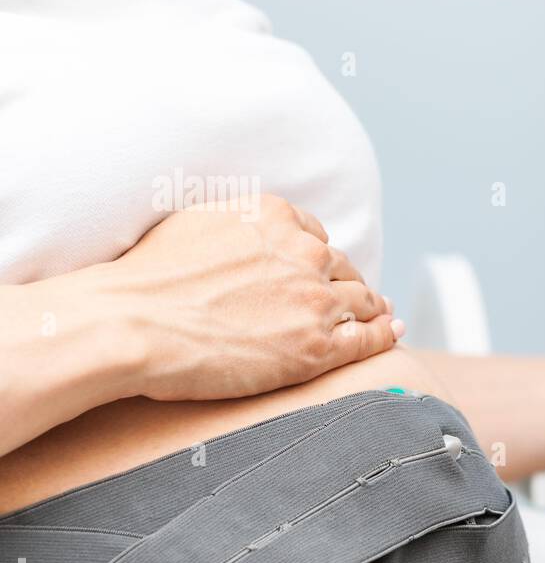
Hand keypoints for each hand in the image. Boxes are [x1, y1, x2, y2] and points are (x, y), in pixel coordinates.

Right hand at [87, 196, 401, 400]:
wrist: (133, 324)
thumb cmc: (145, 280)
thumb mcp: (193, 223)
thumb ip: (235, 226)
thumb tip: (246, 232)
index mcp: (274, 216)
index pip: (313, 233)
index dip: (316, 254)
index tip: (318, 268)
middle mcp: (304, 252)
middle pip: (341, 266)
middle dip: (344, 280)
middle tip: (350, 296)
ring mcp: (315, 299)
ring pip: (362, 299)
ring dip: (371, 306)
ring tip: (380, 313)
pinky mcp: (318, 346)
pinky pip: (367, 337)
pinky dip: (384, 333)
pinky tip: (392, 330)